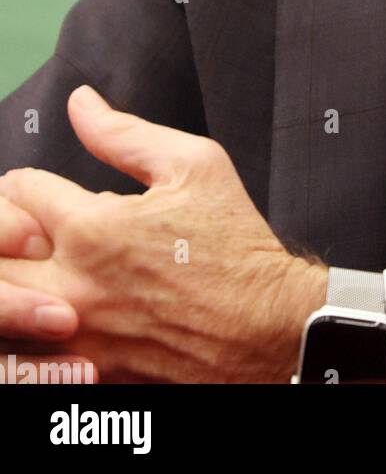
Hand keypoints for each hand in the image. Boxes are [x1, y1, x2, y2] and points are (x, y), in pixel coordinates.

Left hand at [0, 86, 327, 382]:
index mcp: (94, 229)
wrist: (269, 329)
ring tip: (41, 270)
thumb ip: (126, 133)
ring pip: (6, 308)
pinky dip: (35, 327)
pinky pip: (31, 353)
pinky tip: (60, 311)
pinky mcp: (88, 372)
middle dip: (6, 232)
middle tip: (32, 230)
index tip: (46, 191)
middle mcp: (73, 287)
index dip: (29, 183)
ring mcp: (77, 337)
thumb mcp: (195, 165)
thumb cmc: (238, 248)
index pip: (19, 191)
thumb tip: (81, 104)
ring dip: (15, 282)